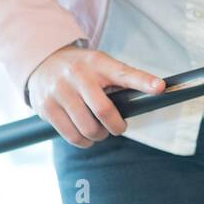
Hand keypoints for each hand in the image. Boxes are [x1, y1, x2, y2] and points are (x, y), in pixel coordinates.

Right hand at [26, 45, 164, 147]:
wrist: (43, 62)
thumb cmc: (81, 67)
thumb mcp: (101, 63)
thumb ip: (121, 78)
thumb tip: (151, 93)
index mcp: (98, 63)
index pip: (125, 73)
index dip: (144, 81)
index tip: (160, 88)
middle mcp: (78, 75)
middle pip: (104, 110)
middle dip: (116, 126)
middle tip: (119, 128)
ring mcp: (60, 91)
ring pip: (87, 127)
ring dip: (99, 136)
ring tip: (100, 132)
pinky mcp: (46, 107)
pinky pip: (70, 134)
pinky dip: (82, 141)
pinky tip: (86, 137)